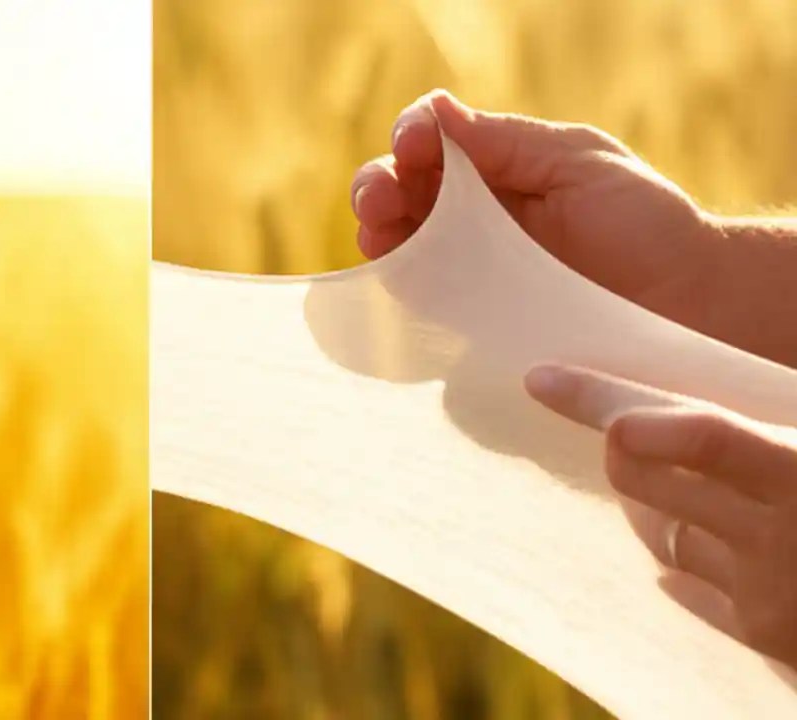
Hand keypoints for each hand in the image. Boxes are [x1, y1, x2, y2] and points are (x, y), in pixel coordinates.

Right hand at [349, 90, 719, 340]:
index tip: (415, 145)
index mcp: (497, 164)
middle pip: (399, 187)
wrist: (685, 301)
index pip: (433, 139)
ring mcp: (468, 263)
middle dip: (377, 185)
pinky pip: (420, 297)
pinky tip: (396, 277)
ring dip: (376, 230)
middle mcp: (473, 210)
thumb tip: (439, 110)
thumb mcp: (580, 162)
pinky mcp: (472, 313)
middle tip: (380, 199)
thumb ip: (509, 141)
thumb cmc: (646, 223)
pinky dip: (397, 284)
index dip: (411, 135)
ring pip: (397, 240)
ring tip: (379, 236)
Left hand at [525, 363, 796, 668]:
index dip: (612, 403)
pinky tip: (681, 541)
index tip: (544, 379)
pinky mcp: (766, 634)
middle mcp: (785, 536)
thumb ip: (763, 432)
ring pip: (660, 529)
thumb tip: (665, 409)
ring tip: (655, 473)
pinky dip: (679, 556)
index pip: (696, 433)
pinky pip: (690, 583)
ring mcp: (769, 592)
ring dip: (647, 499)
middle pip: (648, 481)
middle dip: (617, 446)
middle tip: (609, 423)